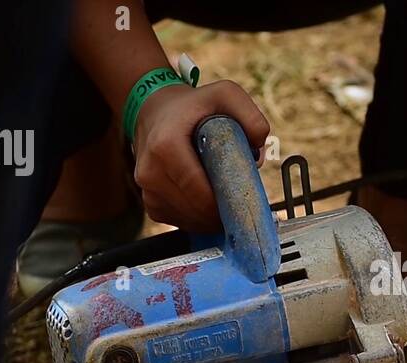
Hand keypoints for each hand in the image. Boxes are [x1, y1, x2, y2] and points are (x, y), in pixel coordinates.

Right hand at [132, 80, 269, 230]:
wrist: (154, 110)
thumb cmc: (193, 106)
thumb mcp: (226, 96)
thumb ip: (251, 118)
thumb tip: (259, 157)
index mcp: (166, 146)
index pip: (200, 192)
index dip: (227, 204)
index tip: (246, 201)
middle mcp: (150, 172)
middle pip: (196, 210)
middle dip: (223, 212)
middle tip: (242, 201)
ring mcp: (147, 190)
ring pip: (189, 221)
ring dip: (212, 218)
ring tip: (227, 200)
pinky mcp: (150, 203)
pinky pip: (180, 221)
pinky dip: (199, 218)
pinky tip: (209, 203)